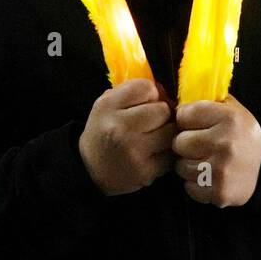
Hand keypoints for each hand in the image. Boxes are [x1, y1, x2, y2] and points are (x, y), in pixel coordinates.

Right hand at [78, 79, 175, 195]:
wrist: (89, 172)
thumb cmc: (103, 133)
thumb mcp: (107, 106)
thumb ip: (131, 92)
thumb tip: (163, 89)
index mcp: (107, 106)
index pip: (146, 87)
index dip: (150, 94)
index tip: (143, 104)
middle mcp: (119, 127)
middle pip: (163, 110)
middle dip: (160, 116)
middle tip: (150, 124)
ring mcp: (133, 150)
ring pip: (171, 132)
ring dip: (166, 135)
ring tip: (153, 140)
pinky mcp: (145, 171)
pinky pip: (171, 155)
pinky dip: (165, 155)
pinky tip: (152, 156)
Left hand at [172, 95, 260, 206]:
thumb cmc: (242, 135)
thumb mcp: (232, 109)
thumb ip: (207, 99)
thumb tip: (176, 97)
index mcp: (228, 118)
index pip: (183, 115)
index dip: (187, 120)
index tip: (195, 124)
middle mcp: (225, 143)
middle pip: (178, 142)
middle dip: (186, 144)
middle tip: (200, 145)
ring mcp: (221, 170)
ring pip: (181, 166)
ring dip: (189, 165)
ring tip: (206, 161)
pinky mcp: (219, 192)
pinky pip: (189, 187)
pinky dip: (196, 184)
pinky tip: (210, 177)